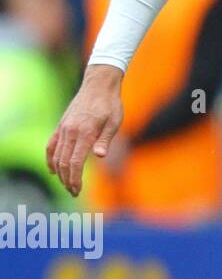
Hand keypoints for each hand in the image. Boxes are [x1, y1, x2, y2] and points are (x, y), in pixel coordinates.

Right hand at [46, 65, 124, 195]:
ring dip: (60, 172)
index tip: (77, 190)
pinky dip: (51, 159)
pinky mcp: (61, 126)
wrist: (98, 86)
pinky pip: (51, 145)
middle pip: (64, 162)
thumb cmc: (110, 105)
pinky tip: (53, 169)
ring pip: (56, 156)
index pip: (75, 162)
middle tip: (74, 192)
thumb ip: (105, 140)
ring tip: (67, 184)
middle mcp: (71, 131)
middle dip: (67, 180)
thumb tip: (100, 156)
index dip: (75, 178)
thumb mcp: (114, 122)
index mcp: (85, 132)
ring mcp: (63, 128)